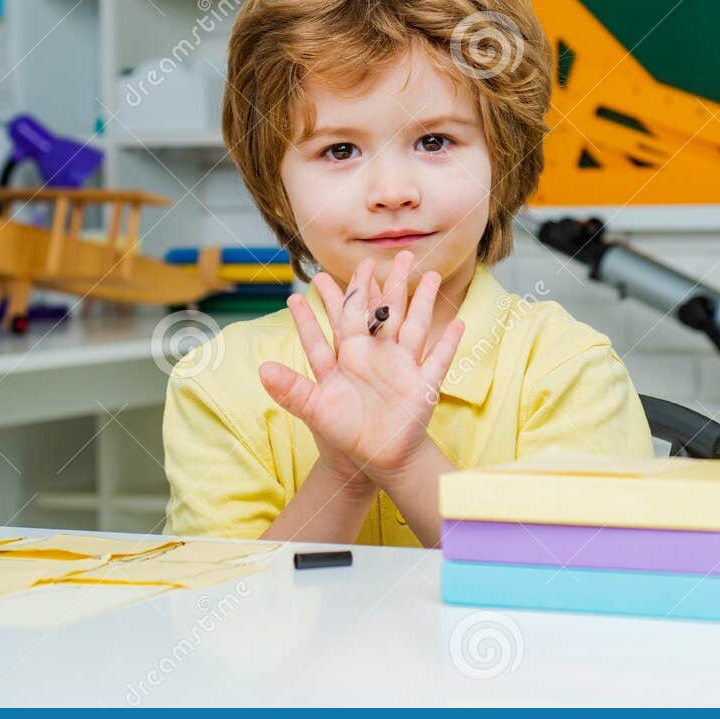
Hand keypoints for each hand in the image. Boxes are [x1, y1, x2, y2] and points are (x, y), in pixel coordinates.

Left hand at [258, 251, 464, 485]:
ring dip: (421, 300)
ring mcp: (401, 368)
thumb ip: (292, 390)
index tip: (318, 278)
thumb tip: (262, 370)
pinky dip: (448, 342)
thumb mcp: (315, 410)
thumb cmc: (342, 434)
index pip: (338, 321)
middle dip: (383, 285)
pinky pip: (438, 359)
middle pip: (380, 313)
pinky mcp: (421, 386)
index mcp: (348, 359)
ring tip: (428, 273)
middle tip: (384, 257)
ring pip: (413, 325)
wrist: (373, 461)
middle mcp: (375, 357)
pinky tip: (457, 322)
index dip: (331, 301)